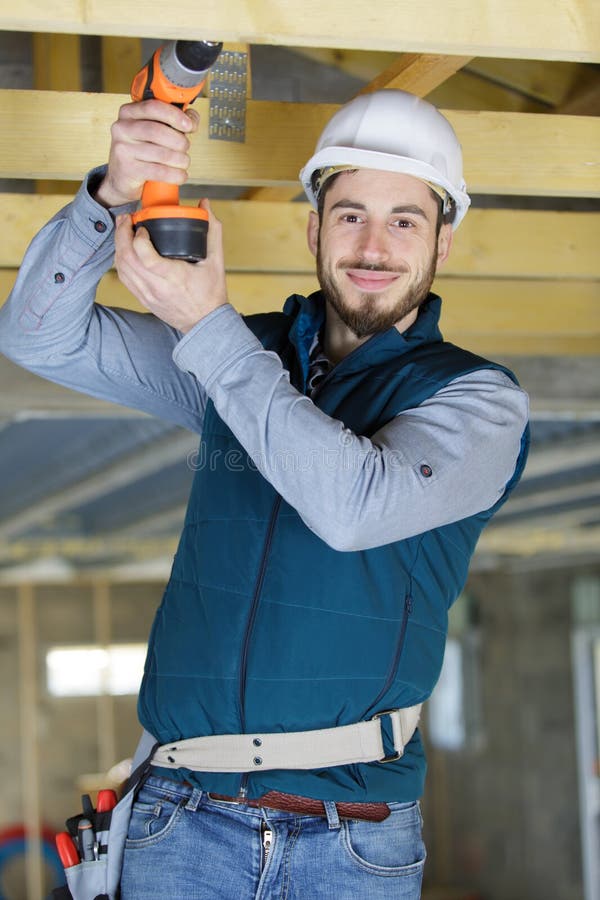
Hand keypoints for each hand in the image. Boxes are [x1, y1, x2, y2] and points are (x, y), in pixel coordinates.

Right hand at [94, 99, 198, 207]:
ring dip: (181, 160)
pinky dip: (176, 174)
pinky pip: (159, 172)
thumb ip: (173, 120)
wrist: (122, 178)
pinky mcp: (128, 169)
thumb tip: (192, 118)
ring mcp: (122, 149)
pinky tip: (180, 174)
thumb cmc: (142, 151)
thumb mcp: (154, 131)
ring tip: (183, 162)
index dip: (175, 115)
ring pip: (162, 153)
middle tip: (185, 147)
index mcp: (129, 112)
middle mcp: (122, 128)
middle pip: (158, 131)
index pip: (153, 107)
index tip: (189, 125)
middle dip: (180, 141)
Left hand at [114, 199, 228, 332]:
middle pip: (126, 259)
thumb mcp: (216, 261)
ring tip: (123, 231)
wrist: (205, 324)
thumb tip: (205, 204)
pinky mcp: (142, 299)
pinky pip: (124, 278)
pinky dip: (121, 261)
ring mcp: (147, 294)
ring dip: (118, 246)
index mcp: (173, 277)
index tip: (143, 226)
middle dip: (121, 234)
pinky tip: (125, 250)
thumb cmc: (211, 294)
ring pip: (121, 268)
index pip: (145, 256)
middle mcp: (156, 287)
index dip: (138, 237)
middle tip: (126, 219)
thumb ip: (212, 231)